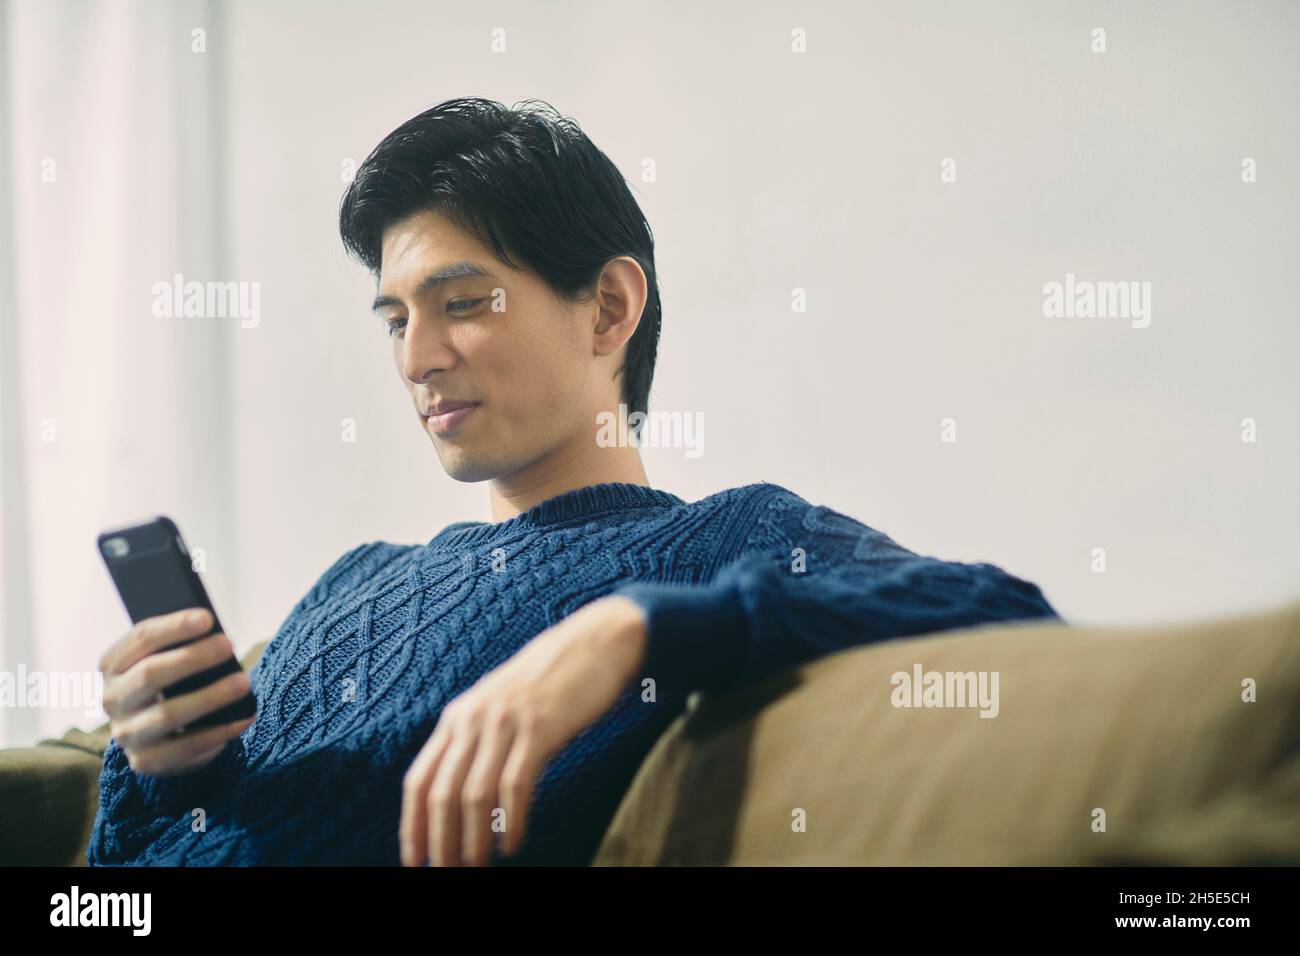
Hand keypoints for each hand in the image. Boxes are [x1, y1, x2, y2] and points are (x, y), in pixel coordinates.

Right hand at [98, 607, 254, 776]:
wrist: (161, 737)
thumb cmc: (172, 685)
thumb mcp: (169, 661)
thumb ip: (180, 647)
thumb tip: (213, 634)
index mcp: (114, 665)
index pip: (140, 639)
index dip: (173, 627)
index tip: (207, 618)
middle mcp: (113, 699)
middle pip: (150, 675)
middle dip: (192, 658)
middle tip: (228, 645)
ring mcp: (127, 733)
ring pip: (167, 714)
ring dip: (210, 696)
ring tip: (243, 682)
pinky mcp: (146, 760)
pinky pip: (186, 746)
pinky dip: (219, 731)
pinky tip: (244, 717)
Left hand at [400, 594, 647, 866]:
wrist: (595, 643)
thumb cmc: (550, 682)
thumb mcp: (499, 705)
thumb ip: (476, 740)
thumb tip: (459, 796)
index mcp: (457, 716)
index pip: (419, 780)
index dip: (412, 826)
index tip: (414, 861)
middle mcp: (473, 718)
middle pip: (441, 794)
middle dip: (440, 843)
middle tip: (447, 874)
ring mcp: (505, 722)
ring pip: (473, 796)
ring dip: (473, 841)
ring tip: (477, 867)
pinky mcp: (539, 728)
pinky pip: (515, 786)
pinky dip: (510, 821)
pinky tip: (513, 844)